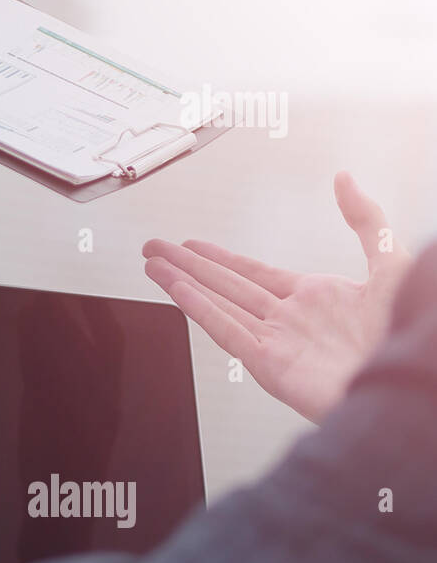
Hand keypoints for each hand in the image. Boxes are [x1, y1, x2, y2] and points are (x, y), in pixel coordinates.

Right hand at [143, 171, 409, 422]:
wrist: (413, 382)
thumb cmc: (411, 334)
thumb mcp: (393, 262)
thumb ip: (365, 221)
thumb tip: (344, 180)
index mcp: (316, 297)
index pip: (253, 272)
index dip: (219, 256)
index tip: (190, 244)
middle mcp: (290, 319)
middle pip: (225, 284)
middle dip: (187, 264)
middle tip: (153, 247)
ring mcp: (278, 341)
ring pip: (219, 304)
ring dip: (183, 283)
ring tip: (152, 265)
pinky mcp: (271, 365)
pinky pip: (228, 331)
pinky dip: (200, 310)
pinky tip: (178, 291)